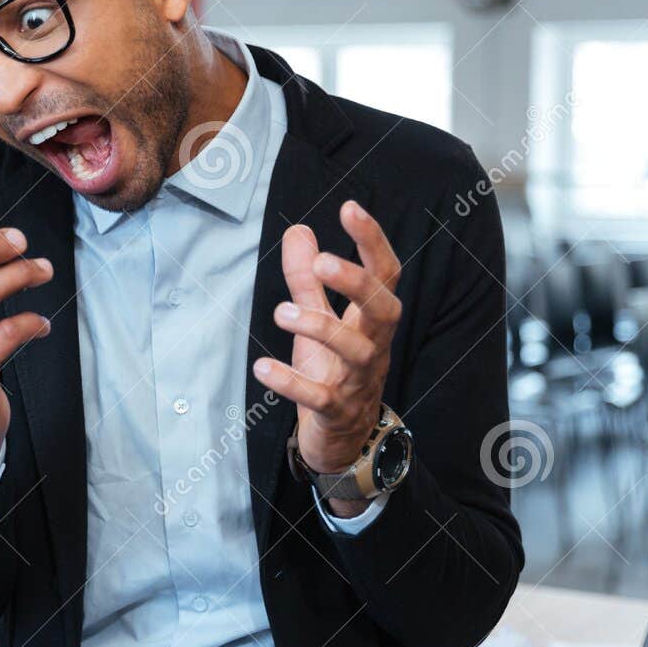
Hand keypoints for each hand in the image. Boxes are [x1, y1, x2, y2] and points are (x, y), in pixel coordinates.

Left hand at [253, 201, 401, 486]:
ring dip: (321, 327)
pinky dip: (292, 383)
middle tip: (322, 263)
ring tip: (282, 312)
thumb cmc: (333, 370)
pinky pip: (321, 398)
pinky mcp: (337, 412)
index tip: (350, 207)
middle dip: (357, 283)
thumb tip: (298, 231)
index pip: (385, 274)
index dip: (372, 241)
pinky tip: (263, 368)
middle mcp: (373, 345)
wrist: (341, 439)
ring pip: (357, 351)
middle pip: (383, 309)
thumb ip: (307, 280)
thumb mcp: (318, 320)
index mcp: (370, 319)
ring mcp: (359, 380)